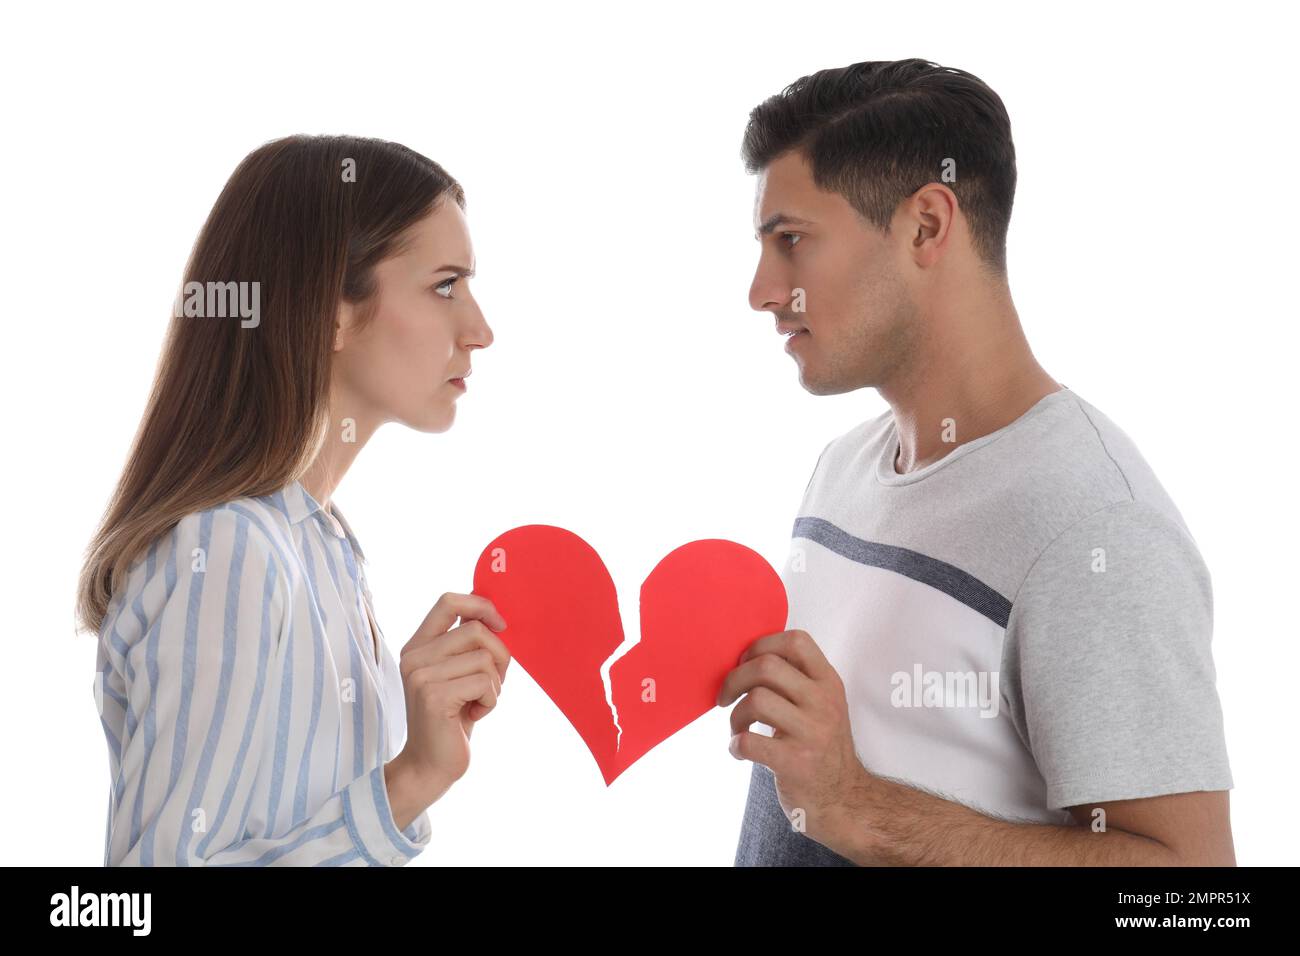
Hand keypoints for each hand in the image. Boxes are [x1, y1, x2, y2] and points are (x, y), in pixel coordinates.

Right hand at [395, 592, 509, 803]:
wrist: (430, 766)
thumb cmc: (453, 718)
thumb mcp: (458, 673)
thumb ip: (466, 644)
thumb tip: (496, 612)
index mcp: (418, 645)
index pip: (448, 601)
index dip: (481, 605)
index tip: (501, 625)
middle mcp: (414, 656)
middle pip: (476, 629)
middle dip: (499, 656)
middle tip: (493, 683)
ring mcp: (421, 676)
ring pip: (485, 657)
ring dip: (494, 683)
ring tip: (478, 701)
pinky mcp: (434, 696)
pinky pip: (485, 682)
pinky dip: (491, 700)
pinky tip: (475, 714)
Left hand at [717, 628, 868, 849]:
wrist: (843, 798)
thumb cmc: (821, 746)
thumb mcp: (823, 704)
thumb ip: (796, 679)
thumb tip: (745, 659)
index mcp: (828, 682)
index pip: (796, 641)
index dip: (761, 645)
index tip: (744, 664)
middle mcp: (824, 703)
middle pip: (767, 666)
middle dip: (734, 679)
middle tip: (726, 698)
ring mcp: (812, 733)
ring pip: (756, 700)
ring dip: (734, 716)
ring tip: (738, 729)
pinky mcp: (796, 763)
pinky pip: (750, 741)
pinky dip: (735, 745)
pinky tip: (739, 750)